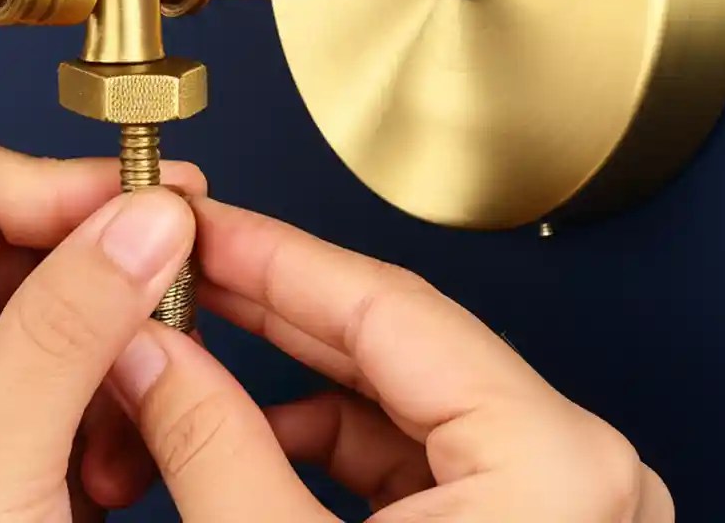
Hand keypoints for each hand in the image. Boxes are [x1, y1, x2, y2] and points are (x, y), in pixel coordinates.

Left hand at [0, 136, 204, 521]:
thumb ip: (73, 322)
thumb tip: (149, 216)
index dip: (65, 187)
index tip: (160, 205)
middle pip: (15, 249)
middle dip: (103, 285)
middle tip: (181, 297)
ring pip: (54, 320)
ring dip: (114, 362)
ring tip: (136, 420)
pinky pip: (67, 386)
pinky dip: (109, 417)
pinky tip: (113, 474)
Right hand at [104, 197, 673, 521]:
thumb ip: (208, 445)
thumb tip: (147, 357)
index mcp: (550, 464)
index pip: (387, 308)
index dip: (273, 259)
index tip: (203, 228)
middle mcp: (576, 472)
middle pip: (397, 344)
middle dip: (275, 310)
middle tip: (187, 272)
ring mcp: (559, 501)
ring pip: (402, 399)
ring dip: (293, 379)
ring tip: (198, 357)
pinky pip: (418, 455)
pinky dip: (330, 441)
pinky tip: (254, 434)